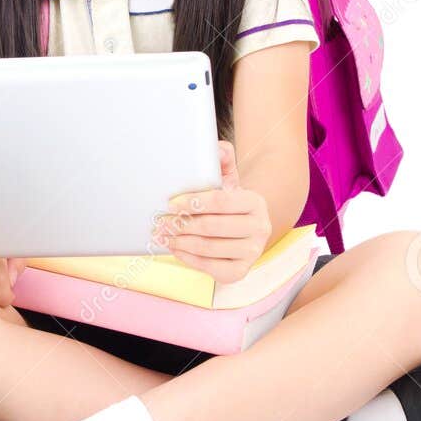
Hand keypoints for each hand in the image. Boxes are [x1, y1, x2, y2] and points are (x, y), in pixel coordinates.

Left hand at [150, 140, 271, 283]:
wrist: (243, 228)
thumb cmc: (228, 203)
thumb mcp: (227, 179)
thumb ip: (222, 159)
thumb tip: (217, 148)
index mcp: (256, 202)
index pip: (220, 201)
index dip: (192, 202)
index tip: (170, 203)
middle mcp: (260, 228)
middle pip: (211, 226)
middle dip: (181, 224)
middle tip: (160, 221)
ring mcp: (253, 252)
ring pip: (208, 247)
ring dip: (180, 241)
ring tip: (163, 235)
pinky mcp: (241, 271)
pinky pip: (210, 267)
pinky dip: (188, 258)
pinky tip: (175, 249)